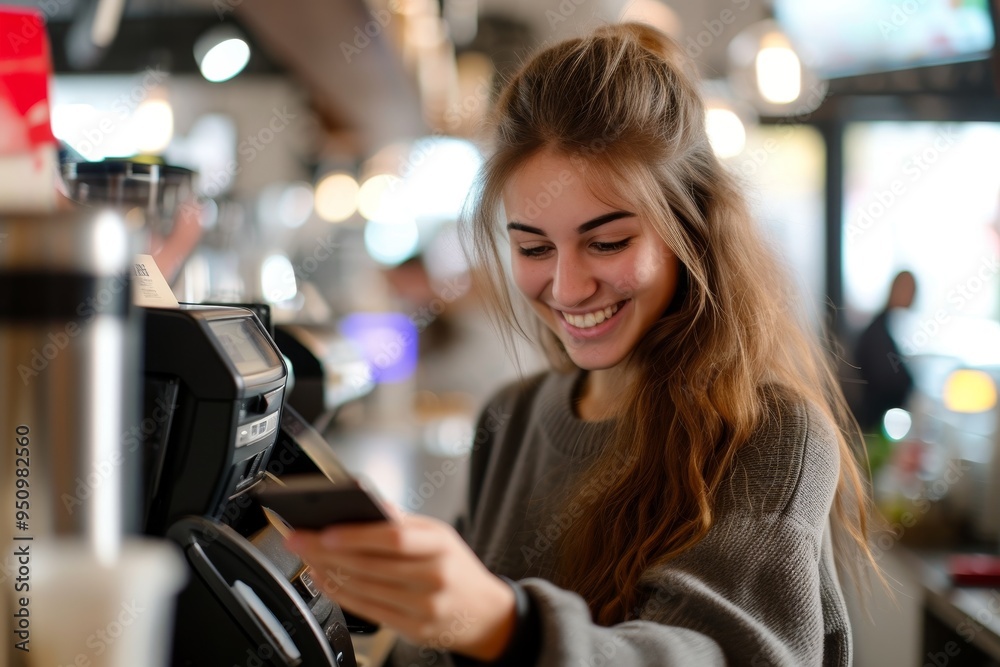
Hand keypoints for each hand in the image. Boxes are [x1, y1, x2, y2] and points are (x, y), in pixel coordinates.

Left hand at [285, 510, 516, 660]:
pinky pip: (369, 610)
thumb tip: (365, 503)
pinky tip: (325, 580)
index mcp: (441, 545)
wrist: (484, 613)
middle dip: (328, 552)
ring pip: (365, 589)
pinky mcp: (413, 630)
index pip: (395, 538)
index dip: (357, 536)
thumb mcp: (439, 535)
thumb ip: (402, 522)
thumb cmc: (456, 567)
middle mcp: (434, 577)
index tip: (325, 530)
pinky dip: (341, 594)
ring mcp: (424, 607)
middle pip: (372, 565)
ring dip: (329, 572)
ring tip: (307, 557)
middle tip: (299, 539)